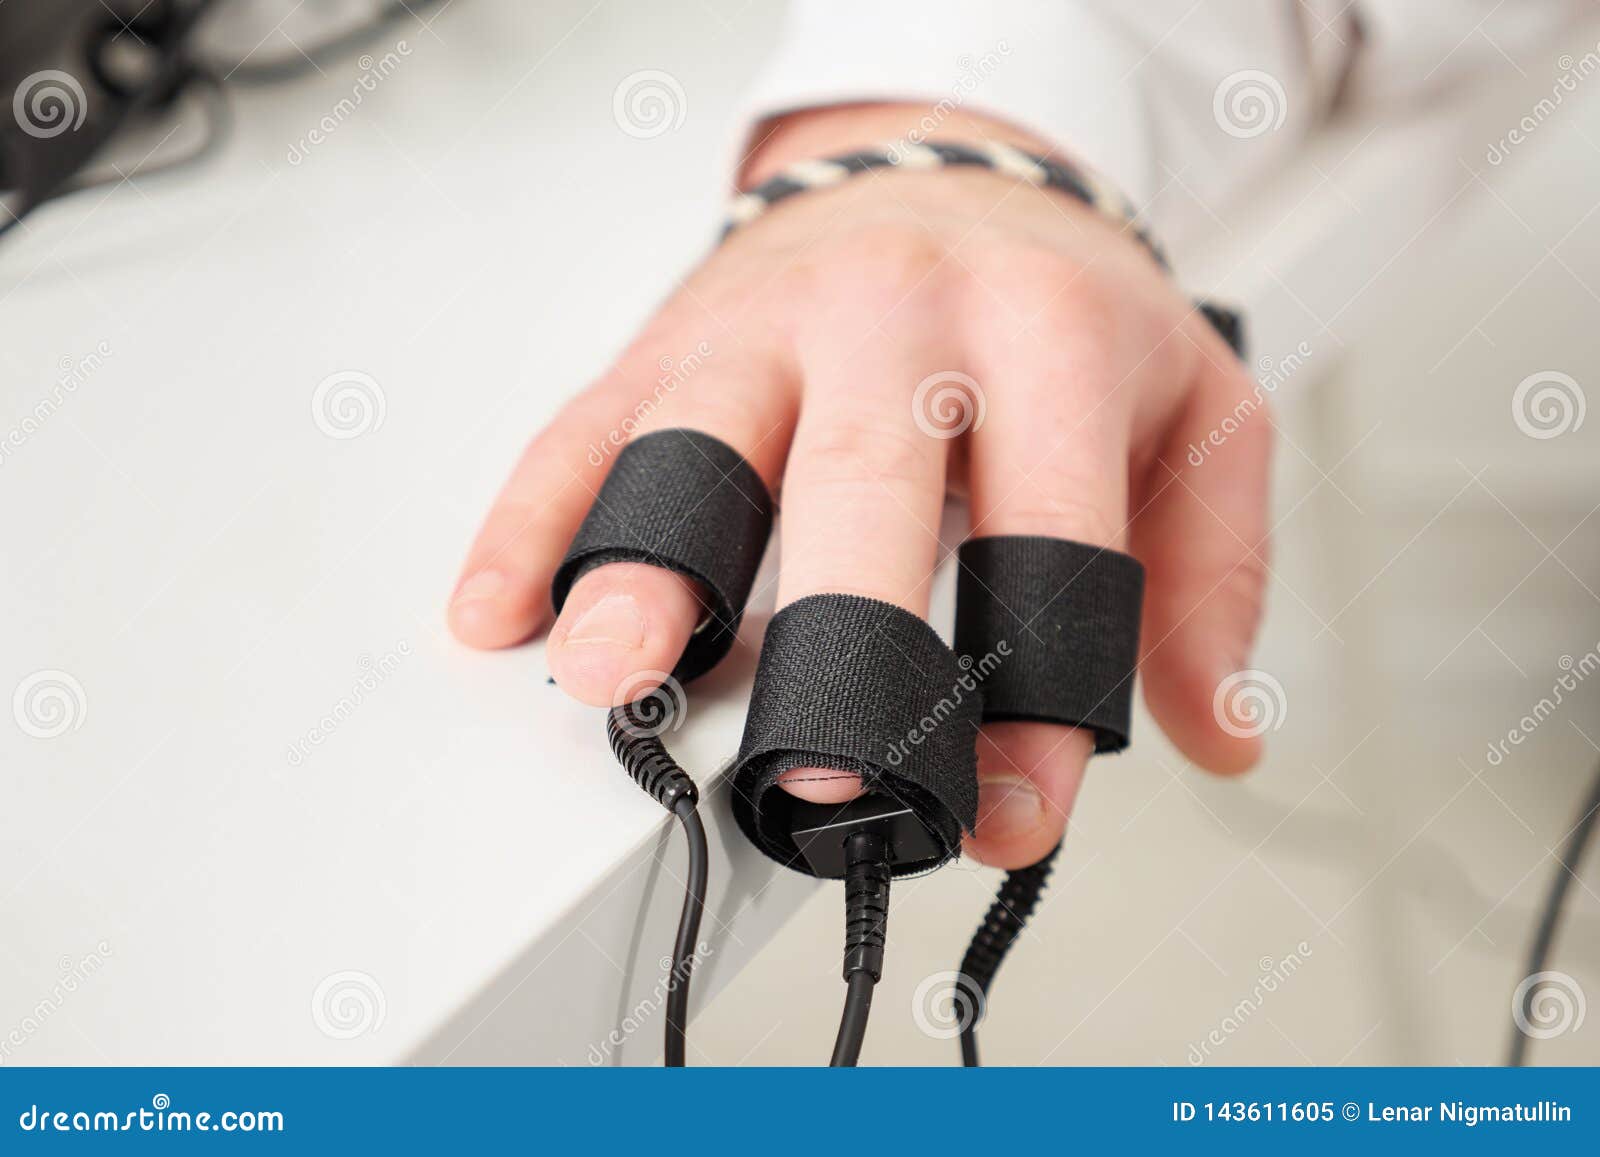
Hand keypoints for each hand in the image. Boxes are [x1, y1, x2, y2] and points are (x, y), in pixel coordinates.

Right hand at [447, 105, 1271, 867]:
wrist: (942, 168)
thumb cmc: (1058, 310)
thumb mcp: (1189, 416)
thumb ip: (1211, 574)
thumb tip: (1215, 728)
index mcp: (1045, 337)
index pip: (1051, 530)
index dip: (1037, 691)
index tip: (1015, 817)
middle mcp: (897, 319)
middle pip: (862, 484)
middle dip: (843, 640)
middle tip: (821, 781)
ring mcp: (764, 328)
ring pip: (692, 444)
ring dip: (646, 567)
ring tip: (616, 676)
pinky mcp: (667, 344)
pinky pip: (582, 431)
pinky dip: (534, 523)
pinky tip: (506, 611)